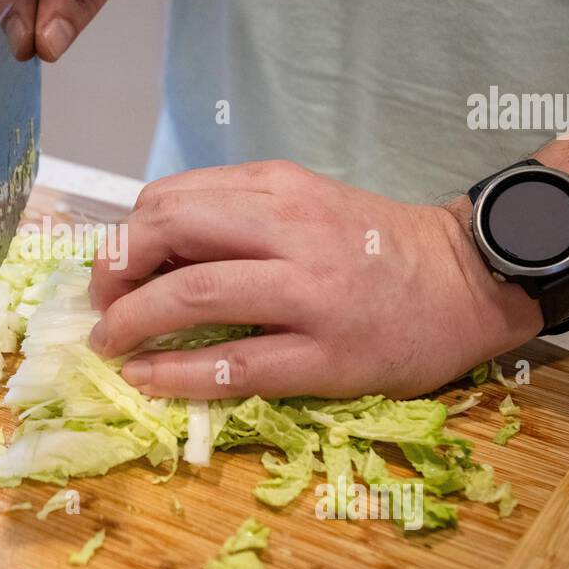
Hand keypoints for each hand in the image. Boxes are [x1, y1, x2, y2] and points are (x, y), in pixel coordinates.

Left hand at [87, 161, 543, 398]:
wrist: (466, 282)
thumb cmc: (375, 246)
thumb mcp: (303, 204)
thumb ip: (235, 217)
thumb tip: (149, 251)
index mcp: (276, 189)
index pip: (168, 200)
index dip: (124, 237)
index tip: (114, 270)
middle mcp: (288, 231)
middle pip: (167, 233)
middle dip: (113, 272)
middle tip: (102, 305)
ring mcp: (308, 294)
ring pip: (191, 297)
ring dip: (131, 323)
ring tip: (111, 344)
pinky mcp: (326, 355)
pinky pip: (232, 364)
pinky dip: (174, 373)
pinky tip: (146, 379)